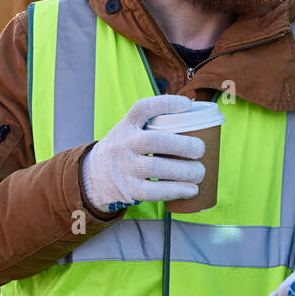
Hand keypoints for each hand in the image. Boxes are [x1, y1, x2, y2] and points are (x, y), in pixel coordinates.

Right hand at [79, 95, 205, 213]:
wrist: (93, 177)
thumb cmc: (125, 149)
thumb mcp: (129, 130)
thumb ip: (153, 123)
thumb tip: (194, 113)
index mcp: (126, 125)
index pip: (143, 108)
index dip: (166, 104)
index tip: (188, 105)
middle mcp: (123, 144)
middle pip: (155, 141)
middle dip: (183, 145)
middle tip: (201, 149)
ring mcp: (125, 168)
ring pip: (157, 168)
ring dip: (185, 171)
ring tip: (201, 172)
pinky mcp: (128, 190)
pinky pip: (155, 191)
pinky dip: (176, 190)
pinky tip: (192, 190)